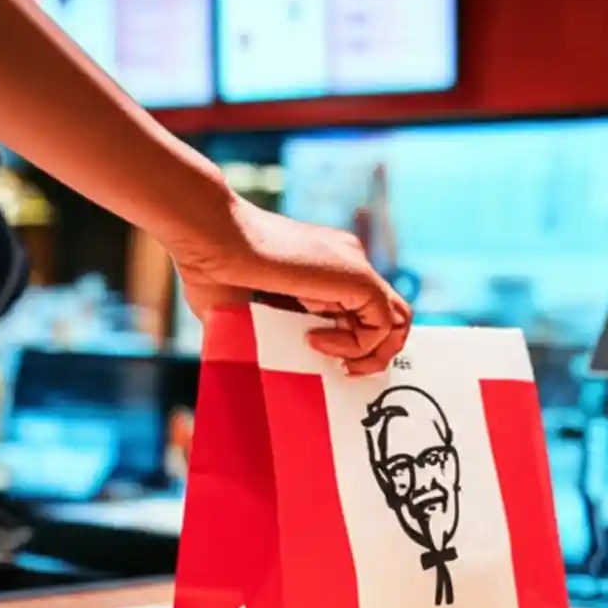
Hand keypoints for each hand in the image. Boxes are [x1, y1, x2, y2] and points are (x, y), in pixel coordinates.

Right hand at [167, 196, 411, 374]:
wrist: (210, 237)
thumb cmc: (211, 268)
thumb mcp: (244, 311)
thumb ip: (265, 330)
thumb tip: (254, 362)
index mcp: (326, 269)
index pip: (366, 311)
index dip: (355, 344)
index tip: (321, 356)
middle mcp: (348, 263)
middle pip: (391, 317)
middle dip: (372, 354)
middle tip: (340, 371)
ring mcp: (355, 266)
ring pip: (397, 321)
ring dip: (371, 354)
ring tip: (335, 363)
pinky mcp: (357, 275)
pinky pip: (383, 323)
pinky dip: (357, 345)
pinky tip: (315, 341)